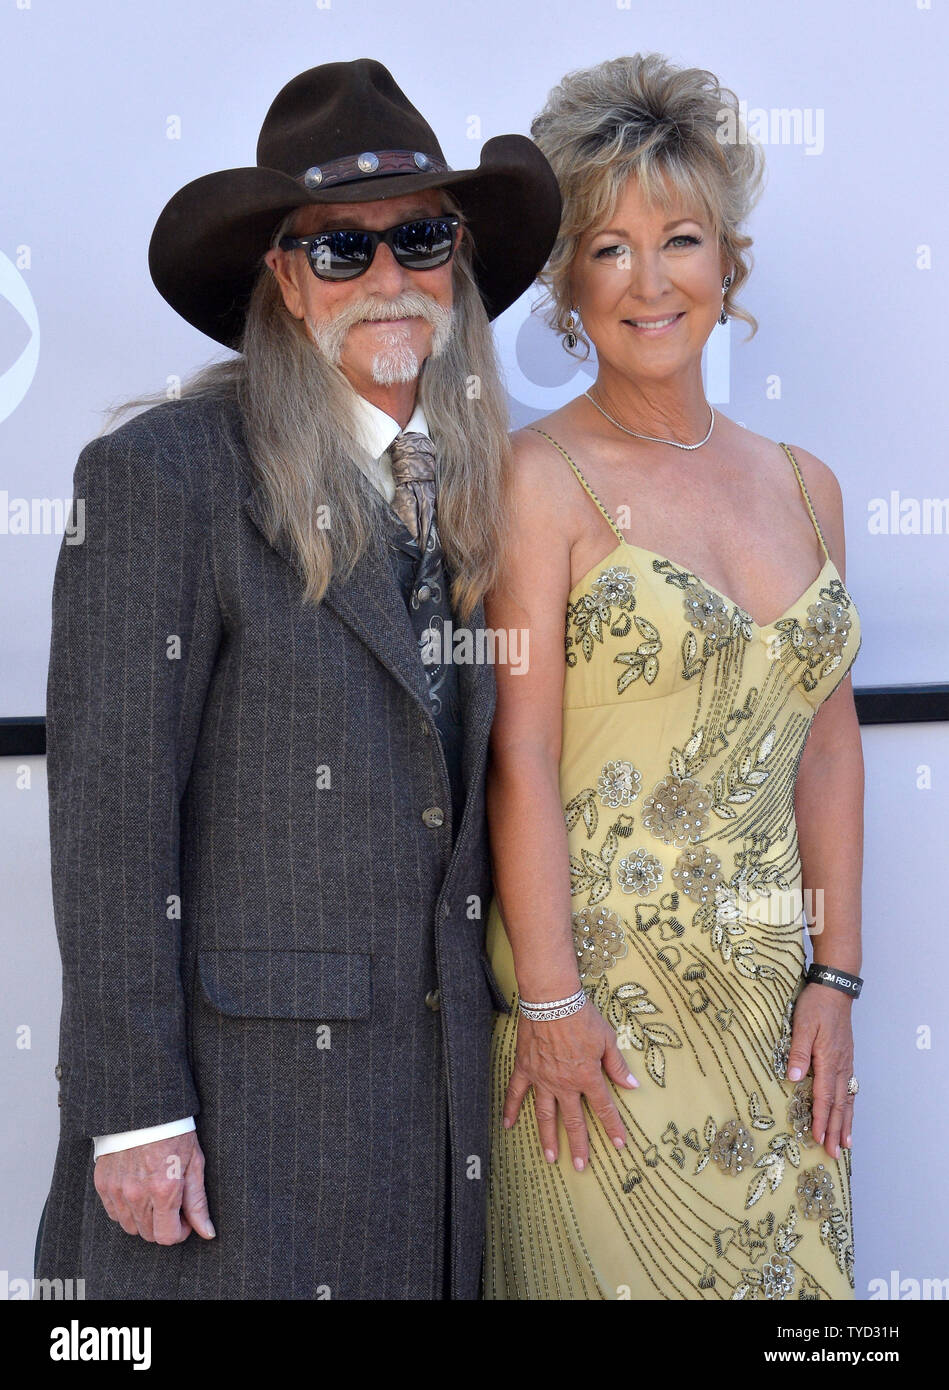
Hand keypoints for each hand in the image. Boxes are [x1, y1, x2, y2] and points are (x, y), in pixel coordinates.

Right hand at [93, 1130, 214, 1243]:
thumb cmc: (174, 1133)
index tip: (185, 1219)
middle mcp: (137, 1194)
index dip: (180, 1232)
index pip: (167, 1236)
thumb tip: (207, 1232)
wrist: (145, 1108)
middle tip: (172, 1204)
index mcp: (163, 1190)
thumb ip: (198, 1202)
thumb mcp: (194, 1163)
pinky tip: (137, 1190)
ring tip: (155, 1195)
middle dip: (163, 1225)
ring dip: (144, 1219)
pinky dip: (126, 1209)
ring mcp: (117, 1190)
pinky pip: (114, 1213)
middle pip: (149, 1234)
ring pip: (130, 1227)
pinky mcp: (103, 1184)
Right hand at [503, 998, 638, 1169]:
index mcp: (587, 1077)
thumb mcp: (607, 1039)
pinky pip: (516, 1093)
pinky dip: (511, 1109)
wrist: (551, 999)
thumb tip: (632, 1084)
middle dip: (579, 1145)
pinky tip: (508, 1125)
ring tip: (550, 1157)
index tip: (619, 1145)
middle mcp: (564, 1084)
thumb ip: (617, 1065)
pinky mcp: (525, 1069)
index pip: (604, 1108)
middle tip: (580, 1166)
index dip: (612, 1128)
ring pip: (545, 1115)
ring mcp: (542, 1079)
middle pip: (573, 1120)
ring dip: (548, 1138)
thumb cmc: (582, 1016)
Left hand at [786, 983, 854, 1158]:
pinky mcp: (846, 1059)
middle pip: (839, 1104)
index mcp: (828, 1060)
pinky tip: (848, 1114)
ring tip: (845, 1143)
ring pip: (847, 1099)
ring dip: (845, 1122)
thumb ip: (798, 1052)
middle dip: (835, 1130)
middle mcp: (840, 1066)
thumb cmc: (815, 1006)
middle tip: (833, 1153)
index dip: (821, 1119)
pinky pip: (850, 1088)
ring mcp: (846, 1063)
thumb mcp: (802, 1025)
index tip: (818, 1139)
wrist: (834, 990)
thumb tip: (793, 1078)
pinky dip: (849, 1106)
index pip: (824, 1096)